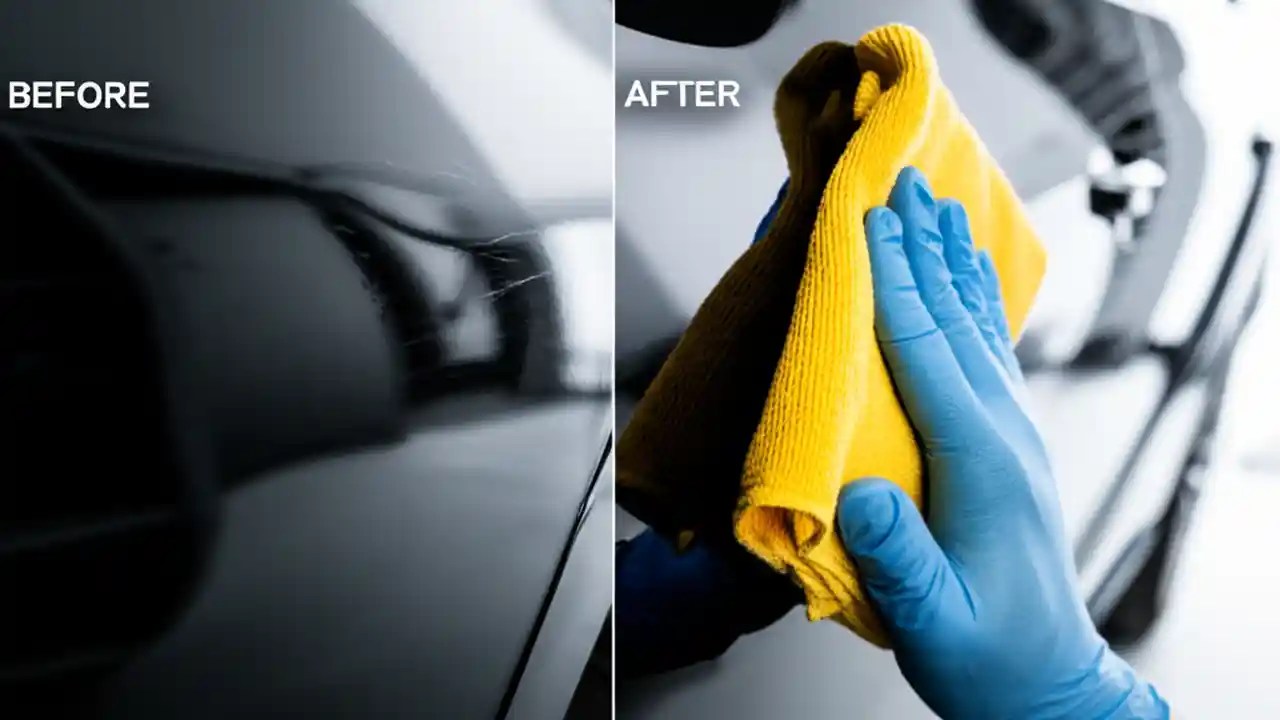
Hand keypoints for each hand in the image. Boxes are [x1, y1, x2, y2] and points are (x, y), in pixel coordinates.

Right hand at [836, 167, 1168, 718]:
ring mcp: (1012, 435)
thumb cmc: (984, 655)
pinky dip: (971, 303)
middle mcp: (1004, 433)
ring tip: (936, 205)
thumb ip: (900, 560)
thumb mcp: (933, 624)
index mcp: (982, 462)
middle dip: (924, 246)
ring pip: (978, 327)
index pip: (928, 351)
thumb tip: (860, 495)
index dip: (893, 282)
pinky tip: (964, 280)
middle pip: (957, 318)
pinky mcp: (1006, 445)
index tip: (868, 221)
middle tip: (903, 179)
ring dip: (952, 261)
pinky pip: (987, 352)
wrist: (1047, 680)